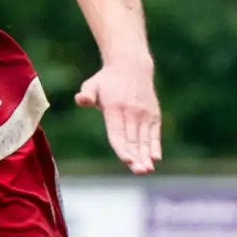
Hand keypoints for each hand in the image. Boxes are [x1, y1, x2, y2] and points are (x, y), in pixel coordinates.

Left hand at [75, 58, 160, 173]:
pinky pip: (155, 133)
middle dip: (136, 156)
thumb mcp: (92, 84)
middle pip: (133, 139)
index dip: (121, 147)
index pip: (118, 132)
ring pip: (144, 139)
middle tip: (138, 171)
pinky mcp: (153, 114)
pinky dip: (155, 145)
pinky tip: (156, 158)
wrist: (132, 66)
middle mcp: (132, 112)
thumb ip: (86, 94)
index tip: (126, 160)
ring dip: (146, 155)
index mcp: (115, 108)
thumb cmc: (107, 80)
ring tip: (146, 170)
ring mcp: (144, 114)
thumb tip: (81, 100)